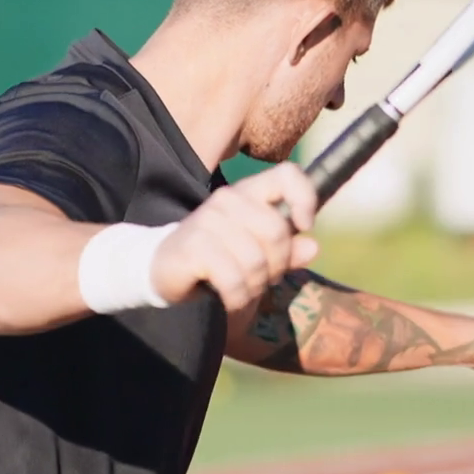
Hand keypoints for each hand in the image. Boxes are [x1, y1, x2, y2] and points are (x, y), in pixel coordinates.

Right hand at [151, 164, 319, 311]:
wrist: (161, 267)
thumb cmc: (216, 257)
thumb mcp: (256, 253)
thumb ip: (287, 249)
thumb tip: (313, 247)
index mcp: (248, 192)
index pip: (287, 175)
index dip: (304, 198)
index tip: (303, 226)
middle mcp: (228, 199)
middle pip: (277, 232)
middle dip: (277, 266)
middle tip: (263, 278)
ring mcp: (208, 220)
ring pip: (256, 261)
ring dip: (255, 286)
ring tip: (242, 288)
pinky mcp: (194, 246)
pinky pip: (234, 279)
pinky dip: (237, 297)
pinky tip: (230, 298)